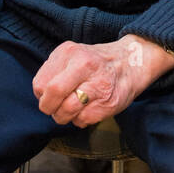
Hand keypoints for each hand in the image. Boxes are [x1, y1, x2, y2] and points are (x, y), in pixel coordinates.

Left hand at [33, 36, 173, 126]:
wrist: (132, 62)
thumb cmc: (97, 62)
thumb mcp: (73, 54)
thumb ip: (54, 70)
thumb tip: (41, 94)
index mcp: (70, 52)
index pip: (40, 83)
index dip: (41, 96)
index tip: (48, 96)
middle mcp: (84, 65)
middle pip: (53, 94)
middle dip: (49, 108)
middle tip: (53, 109)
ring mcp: (98, 85)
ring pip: (66, 111)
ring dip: (64, 117)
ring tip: (70, 110)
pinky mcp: (109, 103)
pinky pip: (82, 120)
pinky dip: (80, 119)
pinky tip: (87, 109)